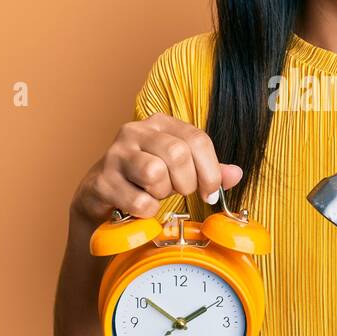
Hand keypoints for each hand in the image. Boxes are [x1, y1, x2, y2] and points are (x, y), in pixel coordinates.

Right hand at [71, 113, 243, 222]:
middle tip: (177, 192)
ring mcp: (115, 155)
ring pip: (155, 173)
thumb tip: (236, 174)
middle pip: (177, 154)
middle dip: (185, 183)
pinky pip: (139, 201)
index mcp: (160, 123)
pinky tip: (138, 206)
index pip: (197, 139)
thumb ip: (208, 170)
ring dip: (162, 194)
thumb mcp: (180, 170)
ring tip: (154, 195)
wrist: (100, 196)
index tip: (210, 191)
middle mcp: (135, 131)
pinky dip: (146, 212)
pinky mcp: (102, 181)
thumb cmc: (145, 180)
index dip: (210, 170)